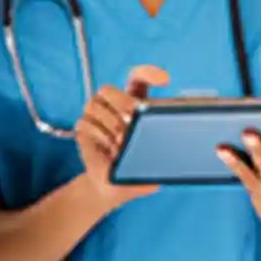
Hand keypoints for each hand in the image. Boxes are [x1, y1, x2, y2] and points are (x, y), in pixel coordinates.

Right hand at [75, 64, 168, 208]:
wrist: (112, 187)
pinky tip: (110, 151)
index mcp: (134, 103)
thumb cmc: (135, 168)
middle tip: (131, 121)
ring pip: (95, 105)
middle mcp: (113, 105)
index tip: (165, 80)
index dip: (148, 73)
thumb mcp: (154, 160)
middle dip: (121, 102)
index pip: (138, 78)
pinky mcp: (83, 128)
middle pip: (108, 89)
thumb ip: (163, 149)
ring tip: (121, 145)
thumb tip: (177, 142)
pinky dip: (100, 138)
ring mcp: (95, 115)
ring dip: (110, 126)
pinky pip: (86, 123)